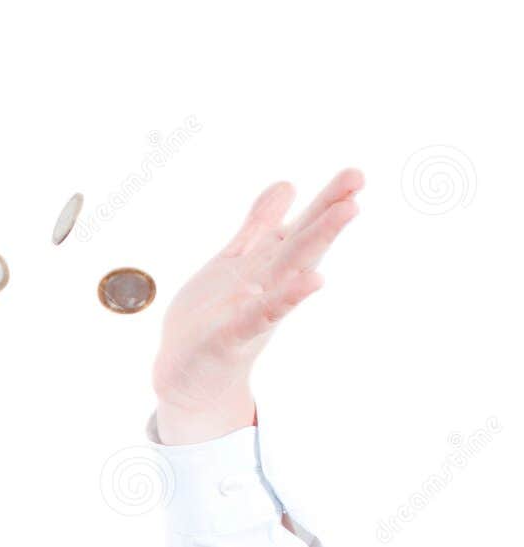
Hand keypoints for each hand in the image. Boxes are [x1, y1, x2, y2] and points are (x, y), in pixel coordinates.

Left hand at [152, 167, 363, 442]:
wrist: (187, 374)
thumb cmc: (213, 317)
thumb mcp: (237, 261)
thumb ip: (261, 226)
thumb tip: (288, 184)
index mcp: (268, 265)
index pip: (302, 227)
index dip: (326, 199)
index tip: (356, 173)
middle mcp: (269, 285)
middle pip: (303, 243)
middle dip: (330, 212)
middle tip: (359, 179)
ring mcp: (255, 309)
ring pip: (291, 270)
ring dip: (319, 240)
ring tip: (348, 210)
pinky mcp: (235, 335)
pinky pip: (264, 313)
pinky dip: (288, 296)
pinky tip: (313, 282)